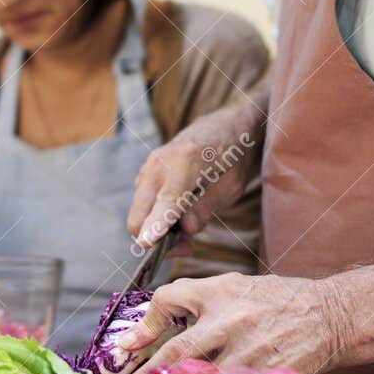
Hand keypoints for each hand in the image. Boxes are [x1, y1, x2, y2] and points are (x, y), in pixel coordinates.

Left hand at [112, 273, 352, 373]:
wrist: (330, 316)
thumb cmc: (276, 302)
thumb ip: (196, 302)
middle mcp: (233, 318)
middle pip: (179, 351)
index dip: (144, 325)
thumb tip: (148, 327)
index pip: (168, 299)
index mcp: (221, 291)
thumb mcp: (234, 286)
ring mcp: (253, 350)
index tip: (126, 347)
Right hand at [126, 99, 263, 246]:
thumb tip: (185, 230)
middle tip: (186, 245)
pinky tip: (179, 212)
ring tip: (188, 226)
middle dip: (156, 236)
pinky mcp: (146, 171)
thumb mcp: (231, 187)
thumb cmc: (234, 157)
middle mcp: (159, 161)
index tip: (146, 245)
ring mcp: (149, 165)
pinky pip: (143, 203)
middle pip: (140, 213)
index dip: (156, 225)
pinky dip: (156, 215)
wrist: (226, 127)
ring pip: (139, 212)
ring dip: (157, 227)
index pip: (167, 201)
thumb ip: (205, 208)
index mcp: (186, 160)